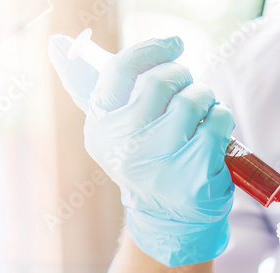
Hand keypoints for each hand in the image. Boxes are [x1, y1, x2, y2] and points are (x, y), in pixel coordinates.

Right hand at [49, 35, 234, 266]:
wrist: (170, 221)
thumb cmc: (147, 162)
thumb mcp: (116, 133)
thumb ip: (102, 92)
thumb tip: (59, 44)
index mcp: (102, 130)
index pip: (119, 71)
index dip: (149, 50)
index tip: (174, 45)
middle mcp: (125, 147)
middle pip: (161, 81)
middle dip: (182, 76)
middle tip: (186, 88)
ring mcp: (161, 162)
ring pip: (193, 98)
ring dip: (204, 99)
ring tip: (199, 116)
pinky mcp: (194, 173)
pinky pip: (218, 120)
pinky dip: (221, 120)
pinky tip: (212, 136)